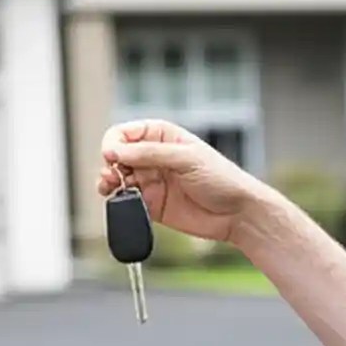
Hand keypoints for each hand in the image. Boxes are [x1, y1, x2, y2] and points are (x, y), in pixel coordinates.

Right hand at [96, 120, 270, 242]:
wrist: (237, 213)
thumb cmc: (221, 178)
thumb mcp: (186, 158)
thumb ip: (149, 154)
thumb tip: (114, 150)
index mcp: (162, 136)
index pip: (125, 133)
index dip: (114, 142)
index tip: (112, 155)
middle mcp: (153, 157)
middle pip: (116, 156)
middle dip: (109, 164)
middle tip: (112, 175)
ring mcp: (151, 181)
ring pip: (117, 179)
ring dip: (108, 182)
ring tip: (109, 188)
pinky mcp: (151, 205)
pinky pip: (126, 203)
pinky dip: (119, 203)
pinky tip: (121, 203)